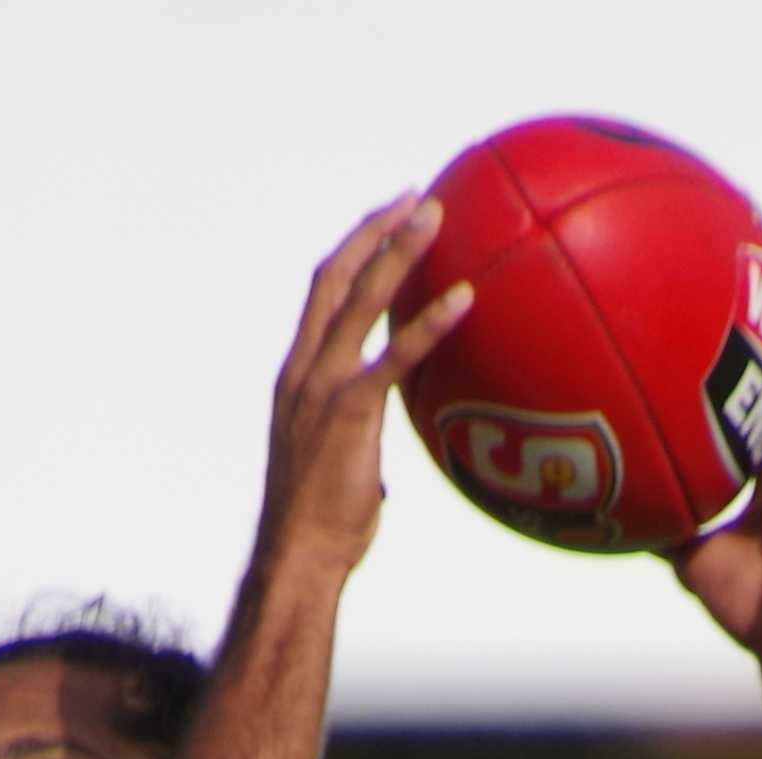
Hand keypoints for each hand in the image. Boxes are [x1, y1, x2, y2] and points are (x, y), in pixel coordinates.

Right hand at [255, 194, 468, 597]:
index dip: (353, 250)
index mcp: (295, 376)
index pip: (320, 294)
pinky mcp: (349, 413)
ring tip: (434, 215)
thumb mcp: (337, 465)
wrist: (296, 558)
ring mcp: (322, 387)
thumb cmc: (322, 528)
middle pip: (333, 276)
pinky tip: (465, 299)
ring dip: (397, 250)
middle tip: (415, 197)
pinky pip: (394, 358)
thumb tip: (384, 448)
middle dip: (373, 230)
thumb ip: (358, 437)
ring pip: (358, 299)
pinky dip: (430, 324)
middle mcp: (302, 370)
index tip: (386, 220)